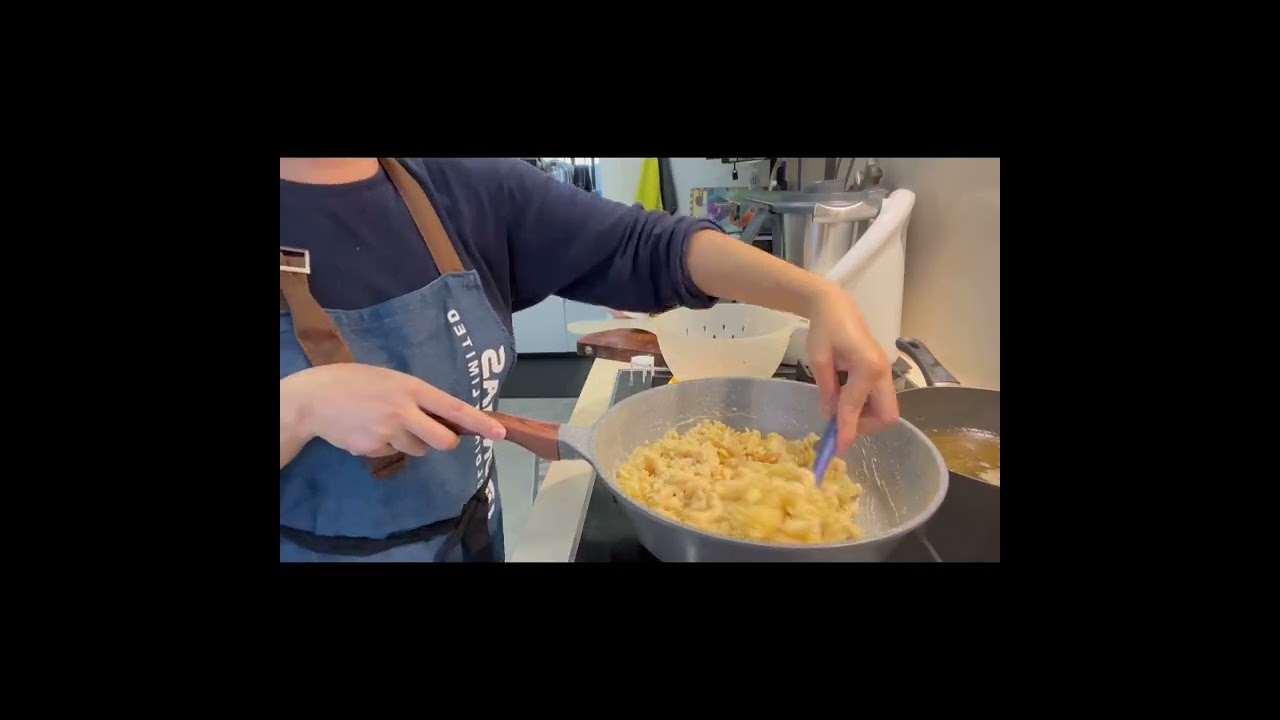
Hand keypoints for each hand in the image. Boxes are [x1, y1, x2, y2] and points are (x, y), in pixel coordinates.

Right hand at [282, 363, 505, 456]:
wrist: (314, 399)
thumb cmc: (355, 381)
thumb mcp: (390, 379)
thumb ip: (415, 396)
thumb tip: (441, 417)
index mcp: (411, 388)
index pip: (453, 408)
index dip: (479, 422)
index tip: (499, 432)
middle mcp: (403, 412)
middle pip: (442, 441)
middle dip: (445, 442)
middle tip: (437, 435)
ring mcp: (388, 433)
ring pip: (418, 450)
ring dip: (412, 442)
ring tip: (388, 423)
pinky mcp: (372, 449)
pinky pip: (392, 453)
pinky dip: (387, 446)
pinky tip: (369, 430)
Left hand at [804, 287, 898, 454]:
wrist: (836, 307)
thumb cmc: (824, 329)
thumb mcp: (819, 360)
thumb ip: (826, 390)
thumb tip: (829, 417)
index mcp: (867, 367)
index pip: (855, 408)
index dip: (845, 430)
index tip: (837, 449)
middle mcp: (883, 372)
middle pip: (886, 416)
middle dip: (864, 426)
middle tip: (839, 423)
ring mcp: (885, 373)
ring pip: (885, 410)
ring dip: (865, 418)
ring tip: (839, 409)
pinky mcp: (881, 373)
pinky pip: (879, 400)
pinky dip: (865, 408)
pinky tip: (845, 399)